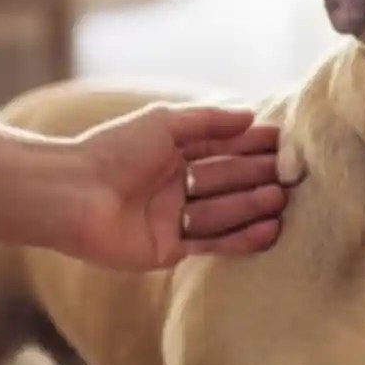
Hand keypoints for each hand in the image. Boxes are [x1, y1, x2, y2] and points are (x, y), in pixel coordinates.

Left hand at [72, 104, 285, 270]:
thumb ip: (208, 120)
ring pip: (225, 210)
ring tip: (281, 199)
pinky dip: (242, 237)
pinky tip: (269, 229)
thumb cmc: (111, 151)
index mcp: (177, 153)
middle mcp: (180, 186)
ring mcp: (177, 219)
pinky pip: (214, 243)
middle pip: (230, 179)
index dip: (255, 146)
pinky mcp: (171, 250)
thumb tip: (251, 115)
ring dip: (254, 205)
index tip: (288, 143)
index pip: (226, 148)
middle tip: (293, 175)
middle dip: (259, 175)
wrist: (71, 194)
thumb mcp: (163, 123)